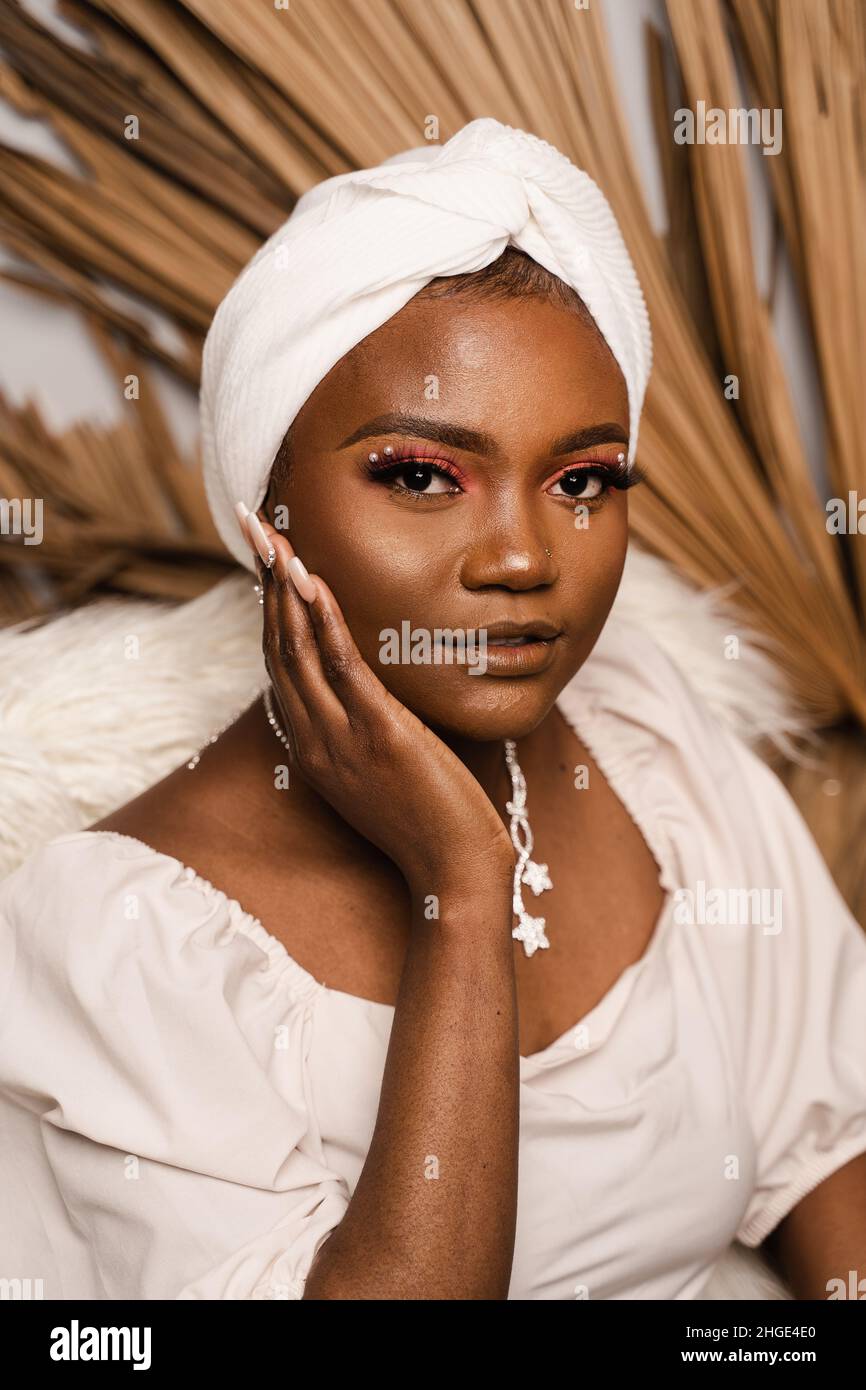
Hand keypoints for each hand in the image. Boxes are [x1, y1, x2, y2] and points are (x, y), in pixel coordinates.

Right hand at [237, 505, 513, 895]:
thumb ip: (362, 727)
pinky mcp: (378, 732)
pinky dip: (322, 617)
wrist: (454, 873)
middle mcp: (313, 739)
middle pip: (277, 647)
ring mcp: (341, 737)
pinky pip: (340, 665)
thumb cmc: (428, 822)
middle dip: (264, 582)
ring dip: (283, 587)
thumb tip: (366, 687)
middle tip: (255, 527)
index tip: (266, 560)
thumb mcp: (380, 771)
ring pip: (297, 649)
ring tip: (274, 537)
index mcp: (311, 748)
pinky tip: (311, 579)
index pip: (278, 665)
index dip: (268, 608)